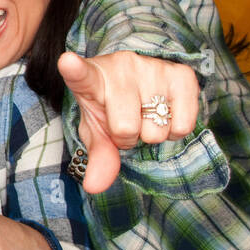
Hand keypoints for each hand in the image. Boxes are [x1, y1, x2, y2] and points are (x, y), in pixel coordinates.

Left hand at [57, 50, 199, 193]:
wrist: (140, 82)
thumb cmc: (112, 106)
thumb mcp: (97, 129)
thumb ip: (97, 155)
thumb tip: (94, 187)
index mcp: (91, 79)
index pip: (80, 75)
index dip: (74, 69)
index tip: (67, 62)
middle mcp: (121, 67)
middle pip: (126, 129)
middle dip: (127, 137)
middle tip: (126, 121)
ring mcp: (152, 67)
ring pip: (156, 130)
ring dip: (152, 133)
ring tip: (145, 114)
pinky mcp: (182, 73)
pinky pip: (182, 126)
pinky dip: (175, 131)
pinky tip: (165, 113)